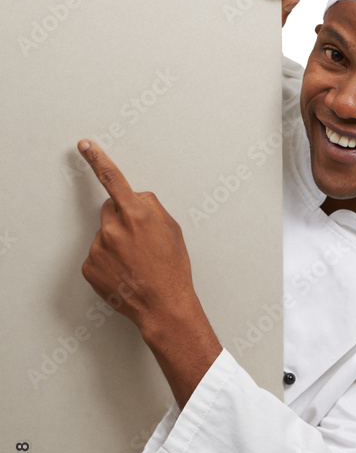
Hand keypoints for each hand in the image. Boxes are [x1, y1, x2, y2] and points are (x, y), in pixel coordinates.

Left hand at [79, 139, 198, 333]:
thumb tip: (136, 199)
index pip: (113, 179)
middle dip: (122, 217)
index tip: (85, 146)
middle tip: (141, 239)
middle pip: (110, 209)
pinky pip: (97, 254)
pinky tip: (125, 271)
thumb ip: (151, 207)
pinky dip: (108, 260)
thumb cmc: (172, 269)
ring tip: (136, 261)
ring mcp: (98, 249)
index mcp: (136, 215)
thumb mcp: (173, 230)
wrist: (162, 306)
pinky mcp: (89, 267)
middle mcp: (113, 229)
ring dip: (116, 241)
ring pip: (104, 233)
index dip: (98, 159)